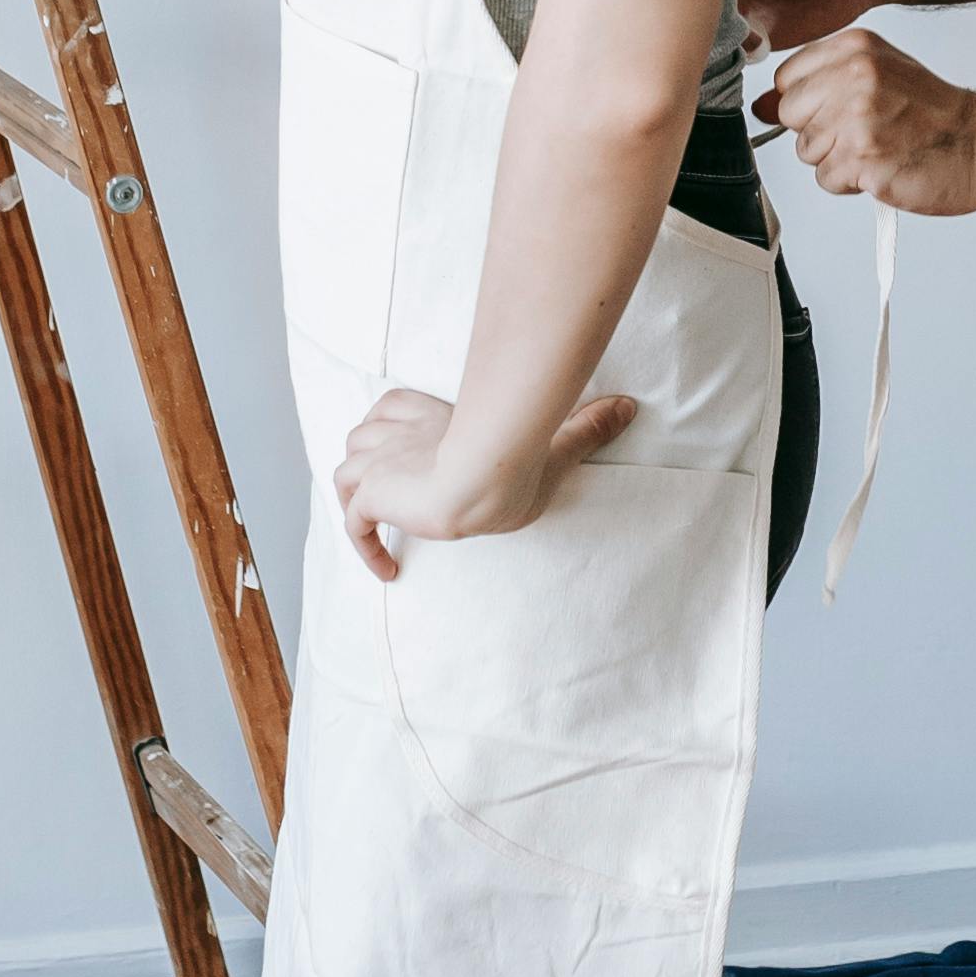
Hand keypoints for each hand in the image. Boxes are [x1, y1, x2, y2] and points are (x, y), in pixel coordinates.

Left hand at [332, 384, 640, 582]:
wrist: (479, 478)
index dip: (394, 424)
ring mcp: (381, 465)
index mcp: (435, 419)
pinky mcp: (372, 496)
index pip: (395, 407)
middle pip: (363, 436)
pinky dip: (363, 546)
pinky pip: (353, 524)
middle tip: (385, 488)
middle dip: (367, 457)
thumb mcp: (554, 447)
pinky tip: (386, 570)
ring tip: (376, 523)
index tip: (409, 451)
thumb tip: (629, 406)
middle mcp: (401, 436)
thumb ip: (584, 428)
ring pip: (347, 471)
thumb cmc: (516, 462)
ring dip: (355, 494)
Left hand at [770, 27, 975, 216]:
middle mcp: (853, 75)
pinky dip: (850, 184)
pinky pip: (826, 179)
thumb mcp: (878, 75)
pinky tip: (882, 168)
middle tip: (864, 132)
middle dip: (818, 133)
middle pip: (789, 114)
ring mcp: (857, 116)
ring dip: (837, 161)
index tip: (839, 111)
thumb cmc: (934, 115)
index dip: (809, 104)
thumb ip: (819, 84)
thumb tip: (760, 108)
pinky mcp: (863, 157)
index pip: (786, 79)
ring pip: (806, 151)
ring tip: (878, 149)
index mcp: (854, 48)